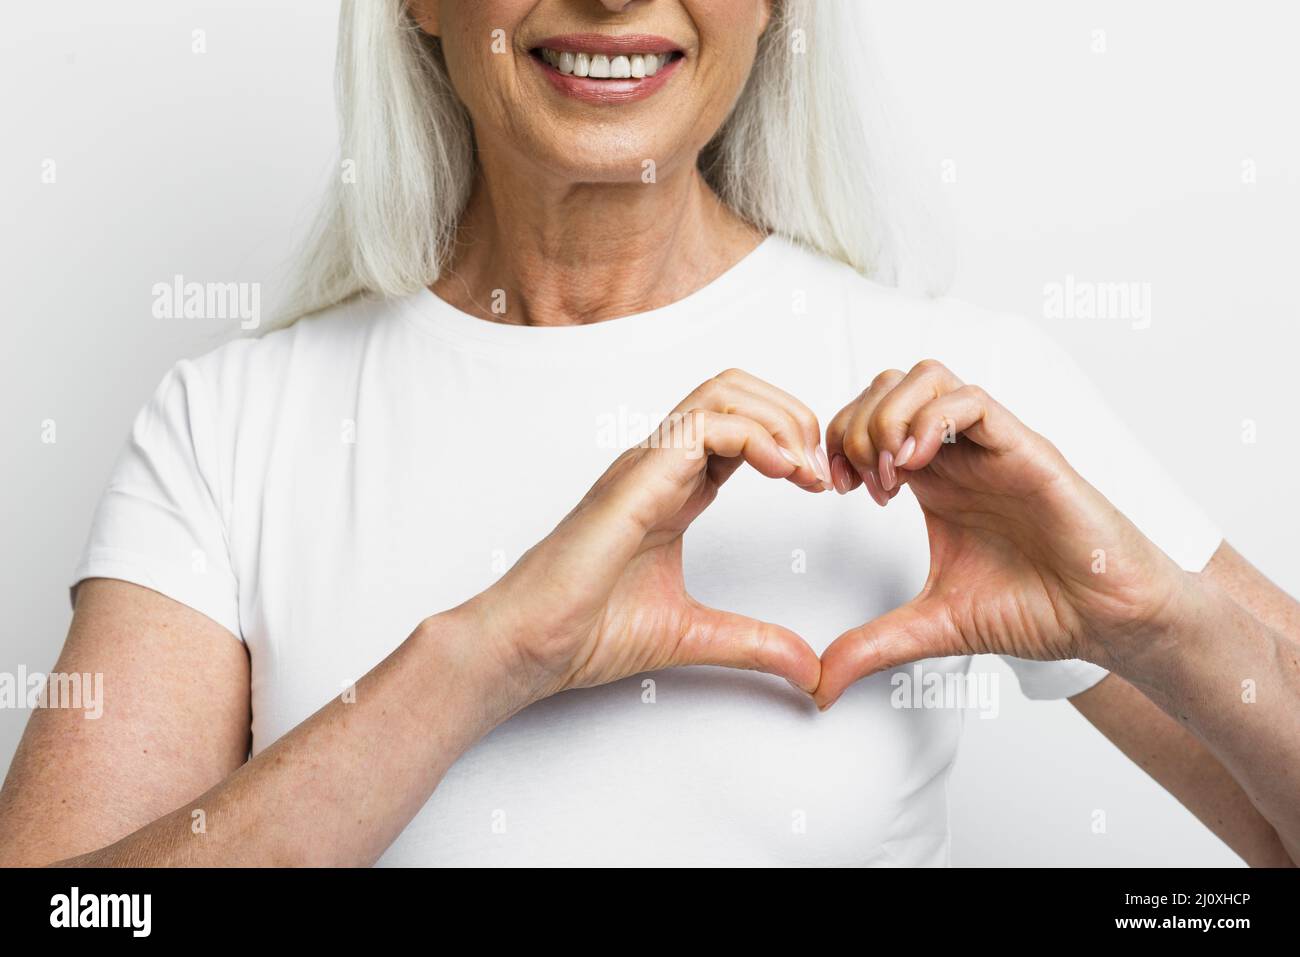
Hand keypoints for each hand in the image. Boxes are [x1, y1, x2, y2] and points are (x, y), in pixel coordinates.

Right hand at [461, 369, 831, 709]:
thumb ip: (754, 643)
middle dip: (792, 415)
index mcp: (674, 489)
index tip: (820, 486)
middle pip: (736, 390)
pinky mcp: (637, 479)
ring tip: (806, 470)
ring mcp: (646, 465)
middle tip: (821, 471)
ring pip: (723, 392)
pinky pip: (705, 425)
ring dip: (779, 419)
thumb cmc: (587, 632)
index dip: (789, 442)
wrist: (532, 646)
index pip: (740, 427)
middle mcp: (660, 465)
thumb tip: (808, 669)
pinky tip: (783, 473)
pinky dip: (756, 437)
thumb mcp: (696, 635)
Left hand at [816, 359, 1188, 708]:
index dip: (838, 444)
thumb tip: (820, 684)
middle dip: (854, 425)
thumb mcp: (932, 627)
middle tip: (860, 483)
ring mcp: (991, 447)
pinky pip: (972, 401)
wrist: (1106, 620)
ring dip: (889, 416)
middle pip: (886, 387)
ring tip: (889, 474)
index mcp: (932, 481)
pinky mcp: (1026, 450)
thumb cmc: (1038, 608)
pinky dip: (930, 421)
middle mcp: (958, 455)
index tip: (835, 491)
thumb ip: (873, 646)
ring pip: (925, 378)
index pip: (868, 421)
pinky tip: (917, 468)